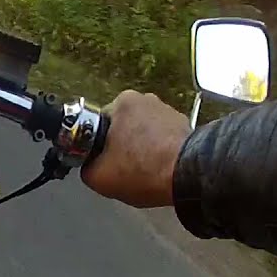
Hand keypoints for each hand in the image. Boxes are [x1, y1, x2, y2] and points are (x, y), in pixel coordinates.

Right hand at [81, 90, 190, 207]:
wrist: (190, 177)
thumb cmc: (142, 170)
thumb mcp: (96, 176)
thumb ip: (85, 167)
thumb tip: (90, 166)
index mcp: (121, 102)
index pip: (98, 124)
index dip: (98, 146)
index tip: (104, 162)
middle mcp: (146, 99)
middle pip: (122, 126)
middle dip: (121, 144)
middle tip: (124, 168)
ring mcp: (169, 111)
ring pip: (144, 132)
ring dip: (142, 147)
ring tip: (145, 170)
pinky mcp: (187, 125)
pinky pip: (164, 138)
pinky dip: (161, 151)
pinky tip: (161, 168)